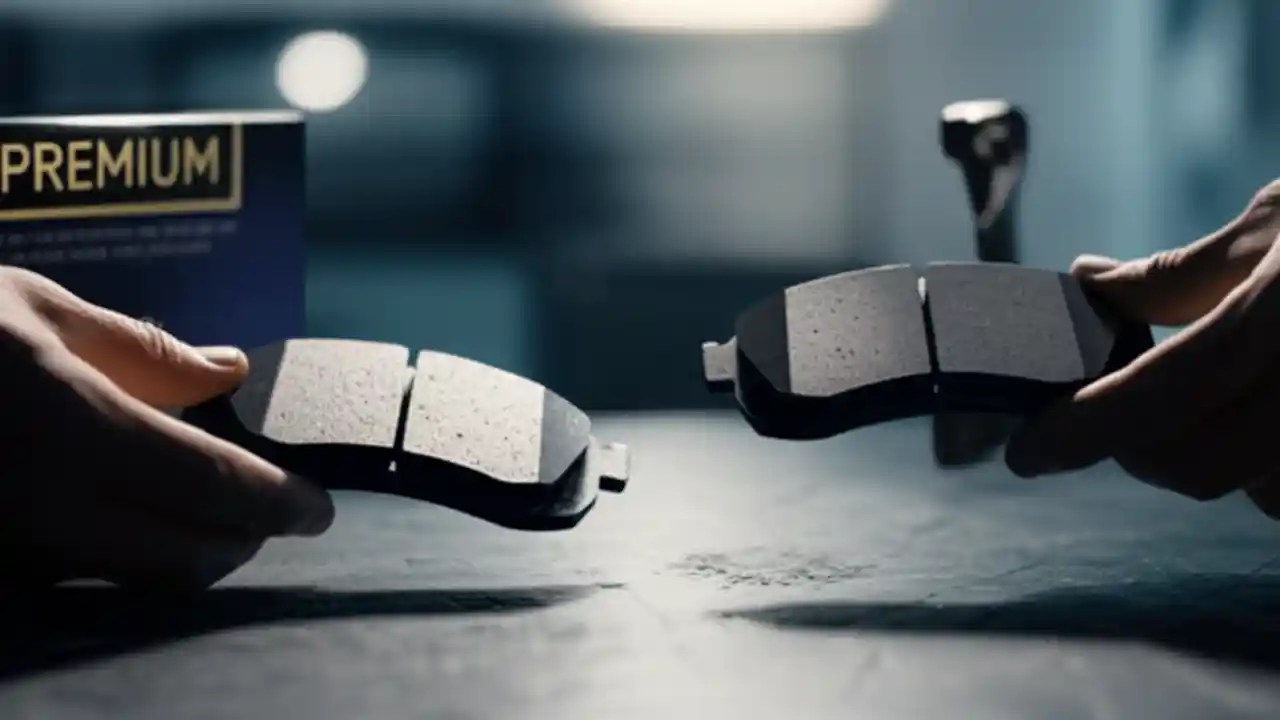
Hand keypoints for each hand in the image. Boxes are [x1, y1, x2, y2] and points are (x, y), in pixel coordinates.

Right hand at [0, 267, 332, 589]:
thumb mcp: (38, 309)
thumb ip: (143, 352)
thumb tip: (229, 370)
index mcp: (75, 427)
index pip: (210, 486)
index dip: (278, 503)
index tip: (320, 508)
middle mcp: (49, 508)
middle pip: (186, 558)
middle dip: (245, 539)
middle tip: (275, 510)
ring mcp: (17, 550)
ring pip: (139, 577)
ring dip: (191, 550)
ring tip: (214, 506)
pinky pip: (86, 576)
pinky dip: (134, 553)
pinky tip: (141, 513)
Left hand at [1006, 179, 1279, 517]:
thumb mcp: (1274, 226)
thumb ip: (1174, 275)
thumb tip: (1088, 286)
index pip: (1164, 391)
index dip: (1085, 428)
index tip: (1027, 451)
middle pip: (1198, 466)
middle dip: (1134, 450)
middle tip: (1106, 421)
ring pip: (1260, 498)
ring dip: (1213, 466)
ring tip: (1207, 411)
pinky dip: (1270, 479)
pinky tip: (1263, 430)